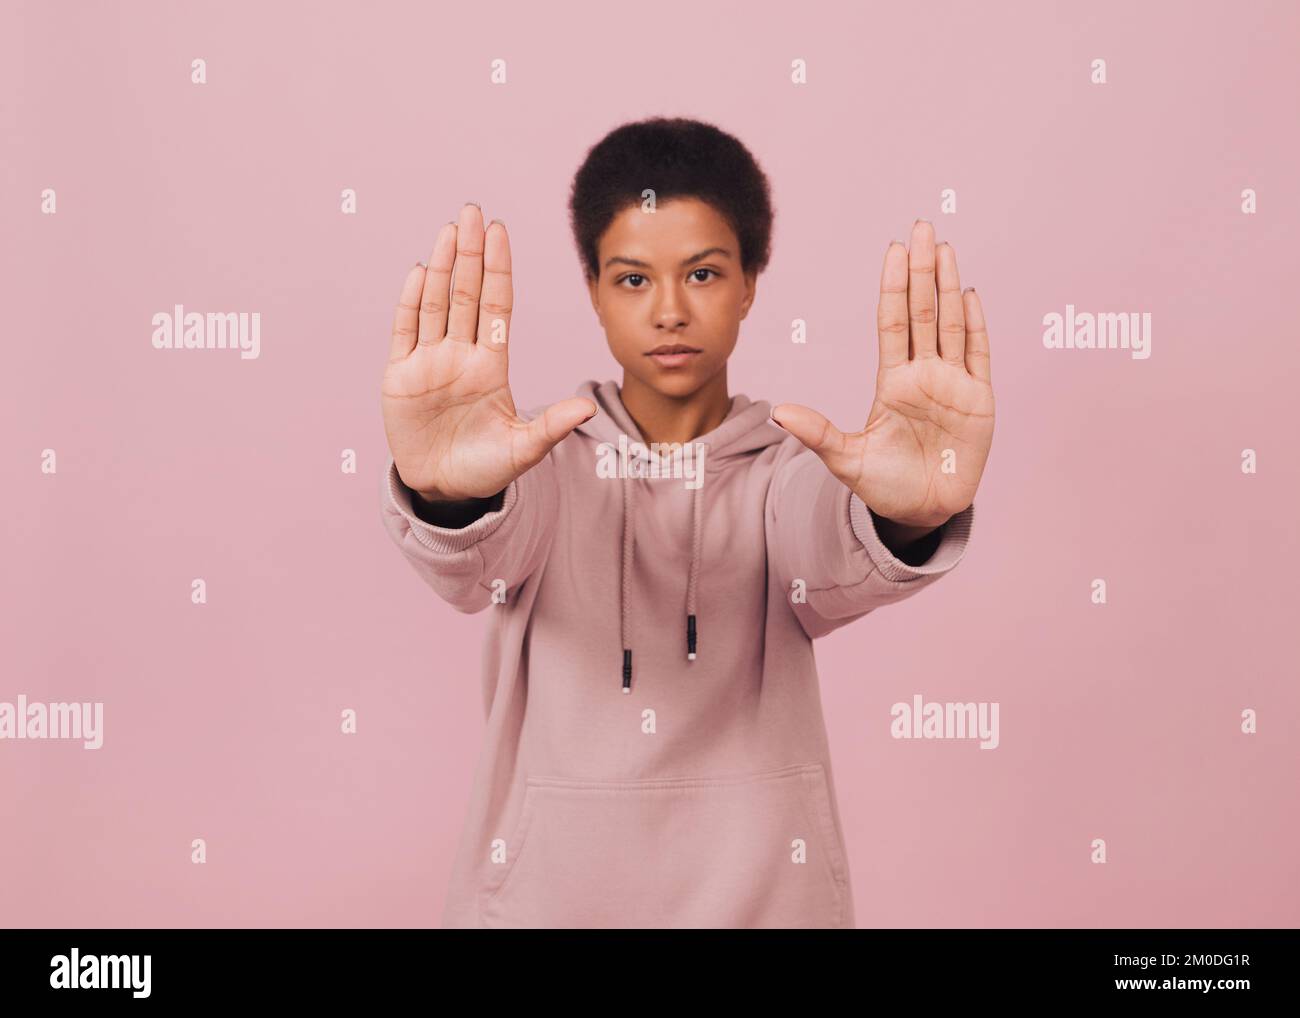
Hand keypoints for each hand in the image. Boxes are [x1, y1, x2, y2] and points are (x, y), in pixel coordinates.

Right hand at [382, 203, 596, 501]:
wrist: (444, 490)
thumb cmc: (486, 468)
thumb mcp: (523, 449)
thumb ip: (550, 426)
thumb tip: (585, 409)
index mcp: (491, 365)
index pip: (496, 305)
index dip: (498, 269)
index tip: (501, 232)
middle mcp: (461, 354)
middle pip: (465, 293)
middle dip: (470, 253)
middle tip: (474, 211)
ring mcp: (429, 362)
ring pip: (436, 303)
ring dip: (441, 266)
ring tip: (450, 229)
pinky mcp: (400, 377)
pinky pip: (405, 331)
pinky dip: (410, 302)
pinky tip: (418, 270)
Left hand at [771, 219, 993, 530]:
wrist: (924, 512)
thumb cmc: (885, 486)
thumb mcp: (846, 460)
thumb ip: (818, 434)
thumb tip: (779, 413)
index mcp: (892, 382)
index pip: (893, 323)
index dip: (894, 287)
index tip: (893, 251)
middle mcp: (923, 375)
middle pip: (923, 312)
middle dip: (922, 270)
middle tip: (920, 228)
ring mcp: (953, 384)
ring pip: (950, 324)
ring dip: (948, 286)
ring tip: (945, 248)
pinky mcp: (979, 401)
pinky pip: (978, 355)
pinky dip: (975, 326)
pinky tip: (969, 295)